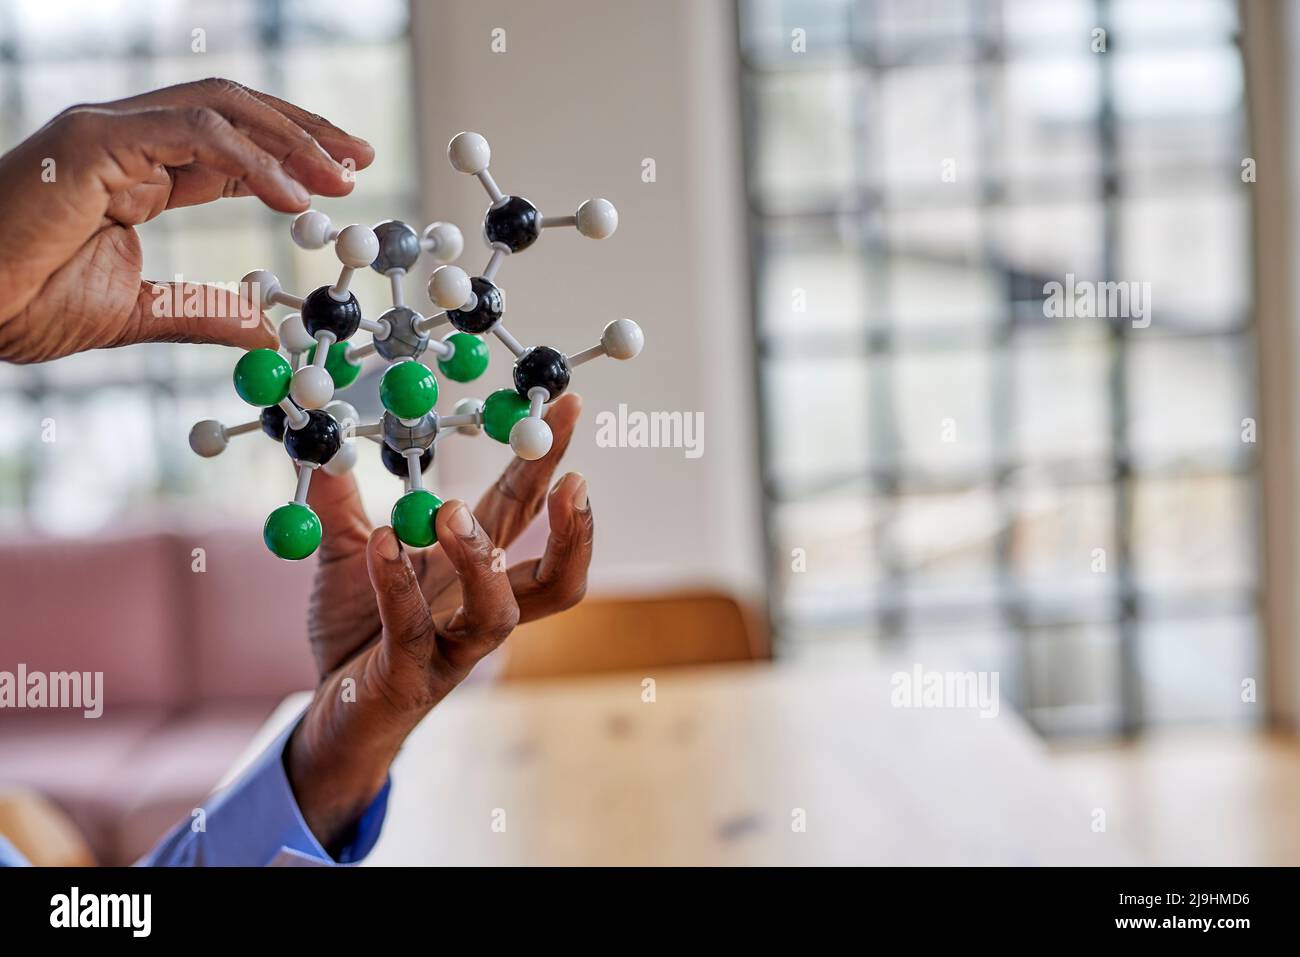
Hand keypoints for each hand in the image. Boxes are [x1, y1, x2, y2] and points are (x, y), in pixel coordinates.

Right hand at [0, 77, 373, 362]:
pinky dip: (249, 159)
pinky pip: (193, 132)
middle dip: (303, 131)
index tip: (344, 176)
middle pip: (235, 111)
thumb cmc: (29, 305)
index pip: (230, 145)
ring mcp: (109, 132)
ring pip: (221, 108)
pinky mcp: (96, 140)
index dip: (290, 156)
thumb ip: (204, 313)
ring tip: (340, 176)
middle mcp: (126, 140)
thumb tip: (266, 329)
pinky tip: (290, 194)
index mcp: (136, 173)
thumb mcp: (140, 314)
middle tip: (360, 158)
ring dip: (290, 139)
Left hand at [288, 394, 593, 847]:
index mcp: (474, 569)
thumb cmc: (356, 631)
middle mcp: (479, 608)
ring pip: (499, 612)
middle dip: (570, 525)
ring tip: (452, 510)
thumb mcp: (346, 552)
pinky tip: (384, 544)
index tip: (564, 405)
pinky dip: (398, 584)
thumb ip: (341, 501)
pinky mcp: (410, 675)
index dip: (548, 459)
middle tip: (570, 478)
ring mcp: (451, 647)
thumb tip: (326, 440)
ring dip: (481, 558)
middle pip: (550, 571)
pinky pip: (412, 628)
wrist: (331, 713)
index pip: (525, 508)